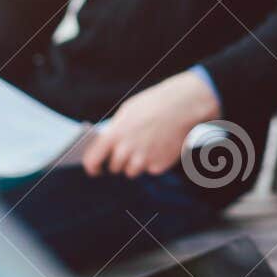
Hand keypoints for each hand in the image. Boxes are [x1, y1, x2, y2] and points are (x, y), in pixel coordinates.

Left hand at [82, 70, 219, 178]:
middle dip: (119, 161)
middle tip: (129, 150)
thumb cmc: (154, 105)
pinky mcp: (159, 166)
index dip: (92, 166)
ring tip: (147, 145)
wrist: (184, 107)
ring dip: (136, 163)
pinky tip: (161, 145)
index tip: (95, 169)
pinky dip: (154, 161)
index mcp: (114, 135)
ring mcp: (143, 160)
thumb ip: (115, 131)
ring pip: (132, 171)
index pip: (92, 160)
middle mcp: (127, 150)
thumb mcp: (128, 112)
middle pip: (115, 167)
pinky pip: (150, 169)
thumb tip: (106, 146)